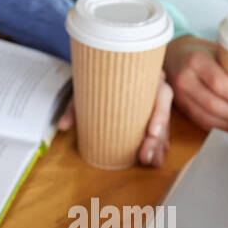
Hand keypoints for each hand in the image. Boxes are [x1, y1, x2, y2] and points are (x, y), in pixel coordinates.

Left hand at [56, 77, 174, 166]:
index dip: (160, 114)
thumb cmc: (102, 74)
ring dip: (158, 146)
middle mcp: (154, 88)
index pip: (162, 93)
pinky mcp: (152, 113)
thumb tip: (63, 126)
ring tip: (152, 163)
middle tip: (145, 157)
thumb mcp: (88, 85)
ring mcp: (155, 101)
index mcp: (147, 76)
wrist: (106, 64)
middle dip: (157, 139)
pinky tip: (156, 158)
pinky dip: (158, 145)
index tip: (151, 132)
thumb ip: (76, 104)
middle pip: (163, 114)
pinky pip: (162, 129)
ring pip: (164, 125)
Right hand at [162, 36, 227, 135]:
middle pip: (212, 105)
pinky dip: (222, 130)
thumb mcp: (217, 51)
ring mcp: (180, 96)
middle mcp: (184, 79)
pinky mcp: (182, 109)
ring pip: (206, 118)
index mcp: (196, 61)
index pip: (218, 83)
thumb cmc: (202, 52)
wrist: (174, 55)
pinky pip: (202, 123)